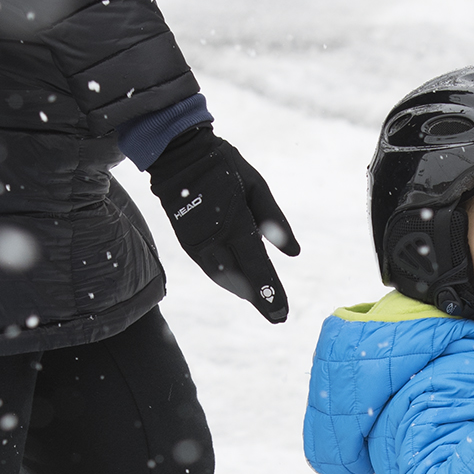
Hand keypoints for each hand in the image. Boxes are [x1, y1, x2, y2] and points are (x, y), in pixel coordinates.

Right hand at [148, 125, 300, 322]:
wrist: (180, 157)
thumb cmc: (225, 168)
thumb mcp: (258, 187)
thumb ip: (275, 221)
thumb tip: (294, 252)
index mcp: (235, 224)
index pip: (257, 268)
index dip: (270, 293)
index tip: (282, 313)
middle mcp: (215, 240)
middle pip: (240, 282)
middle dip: (260, 300)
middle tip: (278, 316)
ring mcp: (198, 244)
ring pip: (223, 279)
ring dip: (243, 291)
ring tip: (262, 301)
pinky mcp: (188, 244)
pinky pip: (211, 270)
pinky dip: (228, 280)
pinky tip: (240, 284)